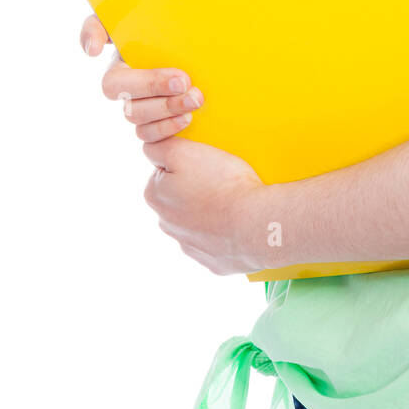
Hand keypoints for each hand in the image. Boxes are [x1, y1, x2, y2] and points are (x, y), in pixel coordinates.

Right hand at [80, 13, 204, 139]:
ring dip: (165, 108)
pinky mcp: (155, 129)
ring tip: (195, 100)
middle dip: (149, 83)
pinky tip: (187, 121)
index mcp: (131, 43)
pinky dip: (166, 131)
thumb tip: (98, 44)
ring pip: (133, 113)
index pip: (96, 27)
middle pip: (114, 84)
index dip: (90, 35)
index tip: (97, 48)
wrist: (237, 77)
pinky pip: (148, 138)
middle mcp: (128, 75)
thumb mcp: (187, 25)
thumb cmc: (204, 46)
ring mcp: (138, 104)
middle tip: (183, 81)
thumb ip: (158, 9)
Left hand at [141, 135, 265, 274]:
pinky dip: (227, 232)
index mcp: (156, 196)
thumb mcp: (183, 151)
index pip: (164, 171)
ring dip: (211, 211)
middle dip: (197, 187)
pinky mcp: (214, 261)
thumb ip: (159, 147)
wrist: (257, 224)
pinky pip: (218, 241)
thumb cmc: (223, 185)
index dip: (186, 162)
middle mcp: (167, 224)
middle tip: (222, 178)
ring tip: (235, 200)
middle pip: (180, 197)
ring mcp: (190, 246)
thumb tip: (150, 149)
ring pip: (198, 220)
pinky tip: (240, 221)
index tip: (205, 161)